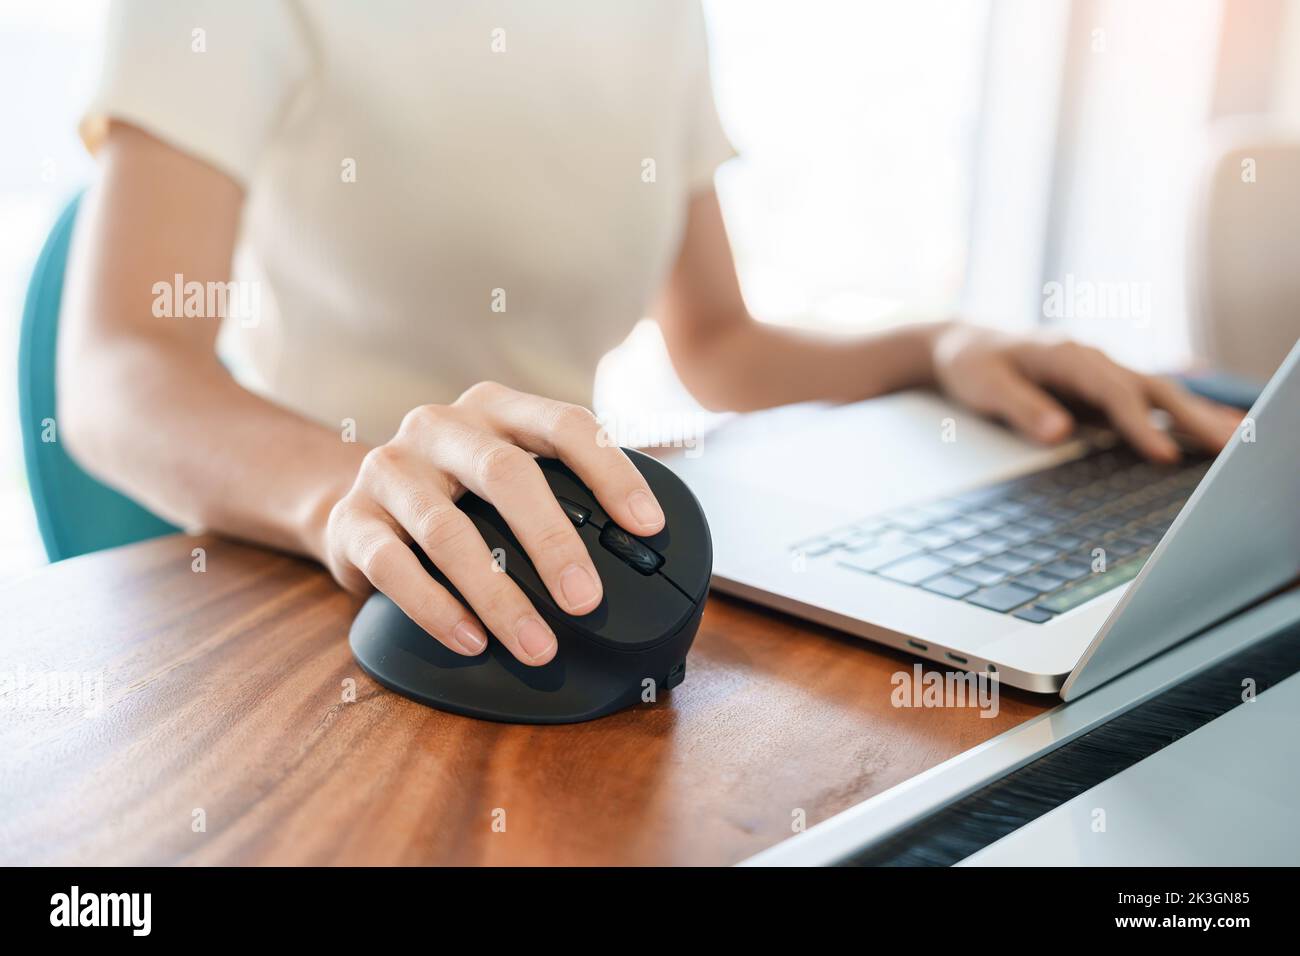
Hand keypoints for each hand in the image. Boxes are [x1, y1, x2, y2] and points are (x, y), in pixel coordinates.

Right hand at [324, 382, 665, 664]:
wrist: (353, 506)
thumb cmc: (454, 494)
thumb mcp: (504, 470)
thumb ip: (562, 487)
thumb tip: (644, 533)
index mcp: (495, 409)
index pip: (564, 424)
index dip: (611, 472)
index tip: (647, 526)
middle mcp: (440, 426)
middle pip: (505, 473)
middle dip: (553, 541)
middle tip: (586, 601)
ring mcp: (390, 468)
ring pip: (448, 531)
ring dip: (498, 595)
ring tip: (536, 646)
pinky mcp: (351, 518)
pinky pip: (393, 566)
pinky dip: (436, 609)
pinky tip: (471, 641)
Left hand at [931, 324, 1241, 460]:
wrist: (965, 347)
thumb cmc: (973, 365)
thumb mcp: (984, 386)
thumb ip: (1021, 408)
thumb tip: (1060, 432)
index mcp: (1066, 355)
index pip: (1113, 393)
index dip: (1140, 424)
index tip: (1163, 454)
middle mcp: (1092, 358)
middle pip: (1151, 388)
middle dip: (1192, 418)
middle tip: (1230, 446)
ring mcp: (1101, 371)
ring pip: (1160, 392)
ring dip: (1198, 416)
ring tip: (1238, 440)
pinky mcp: (1102, 387)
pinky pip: (1149, 401)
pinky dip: (1182, 415)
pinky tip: (1212, 430)